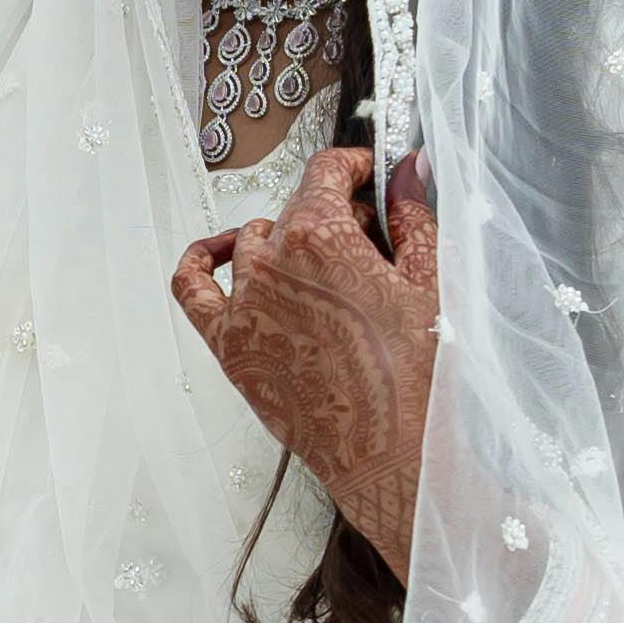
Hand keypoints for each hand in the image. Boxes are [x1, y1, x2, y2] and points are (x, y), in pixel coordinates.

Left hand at [173, 148, 439, 579]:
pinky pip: (192, 286)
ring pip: (254, 243)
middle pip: (296, 210)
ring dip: (285, 241)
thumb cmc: (418, 376)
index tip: (368, 175)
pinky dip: (202, 260)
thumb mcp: (431, 280)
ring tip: (323, 269)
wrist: (394, 455)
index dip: (354, 167)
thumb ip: (412, 215)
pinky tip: (221, 251)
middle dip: (332, 214)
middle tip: (370, 243)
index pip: (326, 172)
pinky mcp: (229, 346)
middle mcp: (272, 264)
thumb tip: (407, 170)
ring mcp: (244, 306)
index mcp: (322, 238)